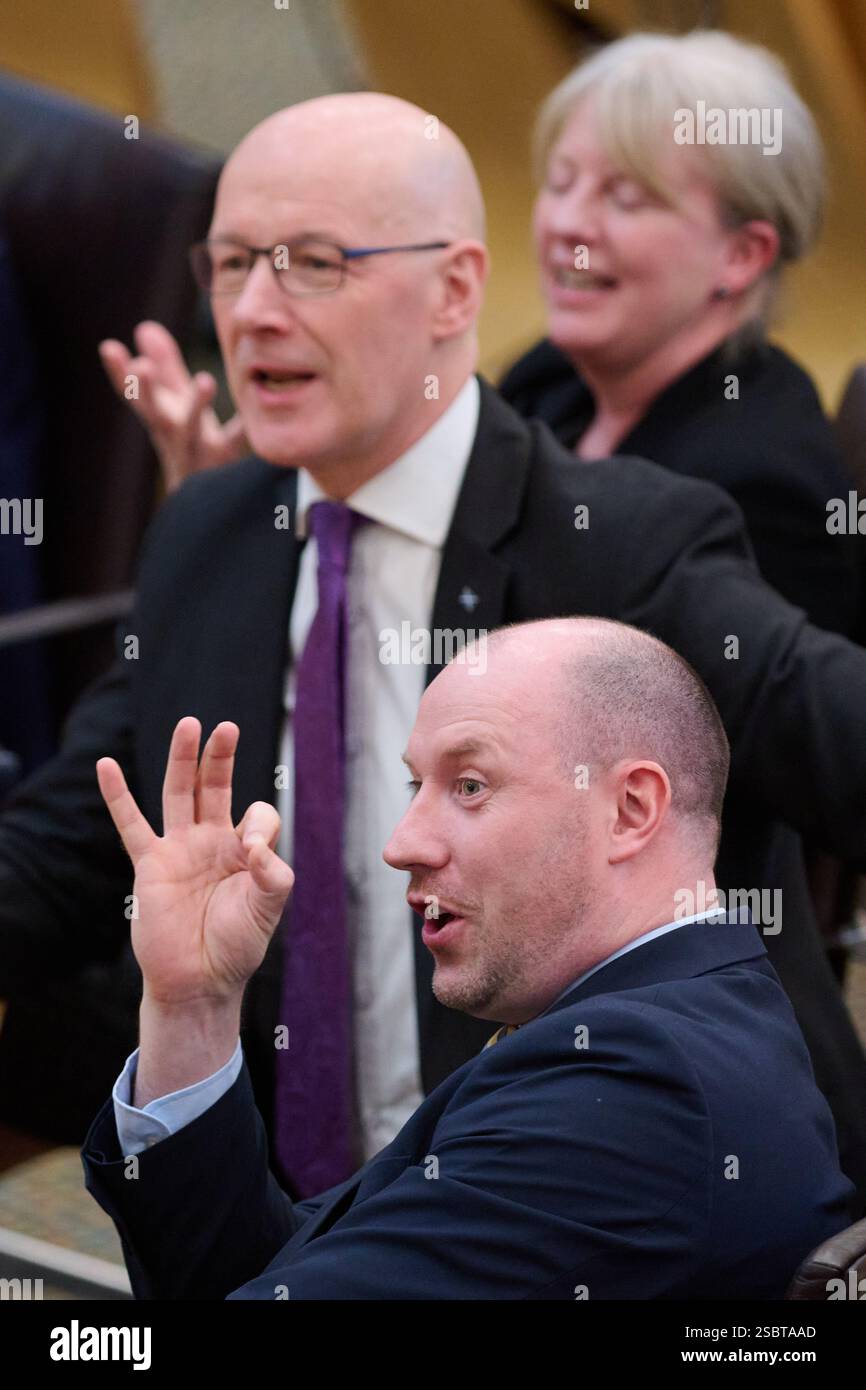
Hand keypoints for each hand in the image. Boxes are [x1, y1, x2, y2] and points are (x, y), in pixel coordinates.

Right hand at [96, 718, 292, 1008]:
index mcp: (246, 851)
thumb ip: (273, 873)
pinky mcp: (150, 864)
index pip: (258, 815)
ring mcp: (180, 850)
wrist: (199, 981)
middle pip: (216, 787)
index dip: (259, 824)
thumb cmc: (237, 946)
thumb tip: (254, 844)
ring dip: (182, 760)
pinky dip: (118, 796)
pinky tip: (105, 766)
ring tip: (188, 724)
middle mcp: (213, 842)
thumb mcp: (268, 907)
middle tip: (226, 726)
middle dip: (220, 757)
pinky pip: (131, 824)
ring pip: (179, 794)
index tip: (253, 852)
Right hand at [99, 321, 247, 492]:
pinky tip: (252, 412)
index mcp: (161, 418)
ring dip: (196, 404)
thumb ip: (163, 367)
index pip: (134, 395)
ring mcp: (199, 448)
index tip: (109, 348)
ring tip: (203, 380)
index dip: (120, 374)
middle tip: (141, 367)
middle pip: (155, 413)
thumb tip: (145, 327)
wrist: (203, 504)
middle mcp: (174, 434)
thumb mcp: (174, 404)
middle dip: (146, 390)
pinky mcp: (227, 458)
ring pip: (193, 428)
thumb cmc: (191, 442)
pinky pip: (237, 441)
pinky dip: (244, 427)